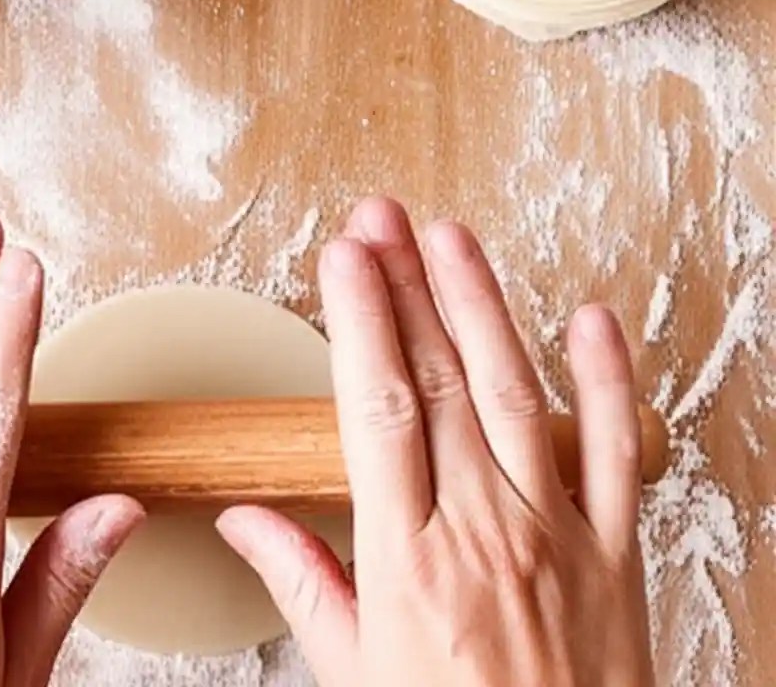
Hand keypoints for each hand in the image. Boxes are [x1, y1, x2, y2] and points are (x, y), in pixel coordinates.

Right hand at [217, 198, 653, 685]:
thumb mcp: (354, 673)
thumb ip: (302, 585)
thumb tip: (243, 523)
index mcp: (411, 563)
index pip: (377, 410)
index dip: (360, 323)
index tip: (342, 261)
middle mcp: (486, 532)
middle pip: (441, 383)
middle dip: (407, 288)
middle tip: (382, 219)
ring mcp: (558, 535)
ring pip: (517, 395)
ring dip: (482, 307)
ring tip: (451, 239)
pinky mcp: (617, 551)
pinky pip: (617, 452)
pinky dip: (610, 381)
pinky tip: (591, 320)